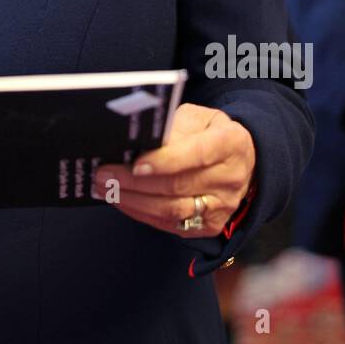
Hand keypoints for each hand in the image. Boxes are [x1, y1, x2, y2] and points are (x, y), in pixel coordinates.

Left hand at [93, 102, 255, 238]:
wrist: (240, 160)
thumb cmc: (210, 133)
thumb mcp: (198, 117)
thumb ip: (173, 127)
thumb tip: (137, 142)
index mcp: (230, 143)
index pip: (196, 154)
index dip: (164, 161)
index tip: (135, 163)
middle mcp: (230, 178)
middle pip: (177, 186)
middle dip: (135, 182)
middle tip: (104, 174)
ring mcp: (222, 206)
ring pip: (171, 210)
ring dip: (132, 201)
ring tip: (105, 189)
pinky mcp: (209, 226)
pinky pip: (170, 225)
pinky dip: (141, 213)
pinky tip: (121, 201)